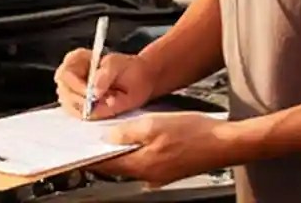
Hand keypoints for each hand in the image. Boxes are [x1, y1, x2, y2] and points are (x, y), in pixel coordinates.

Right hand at [53, 49, 154, 119]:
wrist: (140, 79)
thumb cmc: (127, 67)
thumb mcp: (117, 65)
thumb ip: (105, 75)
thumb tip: (94, 92)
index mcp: (76, 60)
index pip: (65, 74)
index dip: (76, 86)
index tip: (91, 94)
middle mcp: (70, 77)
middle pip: (64, 93)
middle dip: (83, 101)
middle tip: (103, 101)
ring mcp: (73, 93)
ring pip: (70, 107)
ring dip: (89, 109)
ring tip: (109, 100)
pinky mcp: (80, 108)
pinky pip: (79, 116)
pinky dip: (92, 116)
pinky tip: (106, 107)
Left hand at [91, 112, 238, 186]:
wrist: (224, 143)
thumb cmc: (195, 133)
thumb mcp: (154, 124)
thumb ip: (126, 132)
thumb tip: (107, 137)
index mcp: (142, 165)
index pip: (105, 165)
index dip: (89, 156)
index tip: (76, 151)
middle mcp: (148, 175)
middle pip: (117, 165)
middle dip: (103, 152)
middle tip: (91, 138)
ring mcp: (159, 175)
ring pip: (131, 163)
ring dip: (120, 151)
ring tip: (112, 134)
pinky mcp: (168, 170)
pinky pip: (144, 161)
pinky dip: (136, 151)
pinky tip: (137, 137)